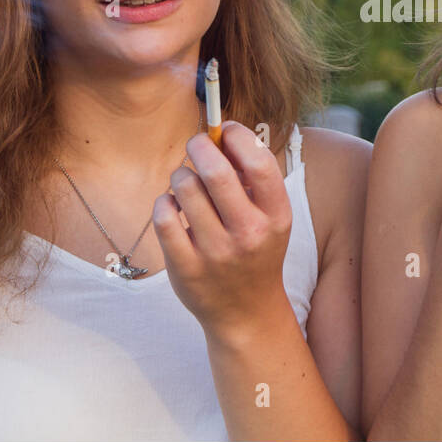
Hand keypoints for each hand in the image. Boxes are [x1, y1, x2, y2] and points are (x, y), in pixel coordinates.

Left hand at [152, 120, 293, 340]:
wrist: (246, 312)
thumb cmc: (256, 250)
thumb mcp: (271, 217)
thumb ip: (252, 179)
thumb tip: (221, 134)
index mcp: (277, 216)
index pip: (258, 162)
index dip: (238, 136)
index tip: (225, 129)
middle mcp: (249, 234)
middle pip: (216, 171)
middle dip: (200, 145)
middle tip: (196, 143)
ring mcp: (216, 253)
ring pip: (185, 187)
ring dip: (181, 174)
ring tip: (186, 181)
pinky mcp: (185, 267)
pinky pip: (164, 215)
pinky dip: (165, 202)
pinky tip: (173, 206)